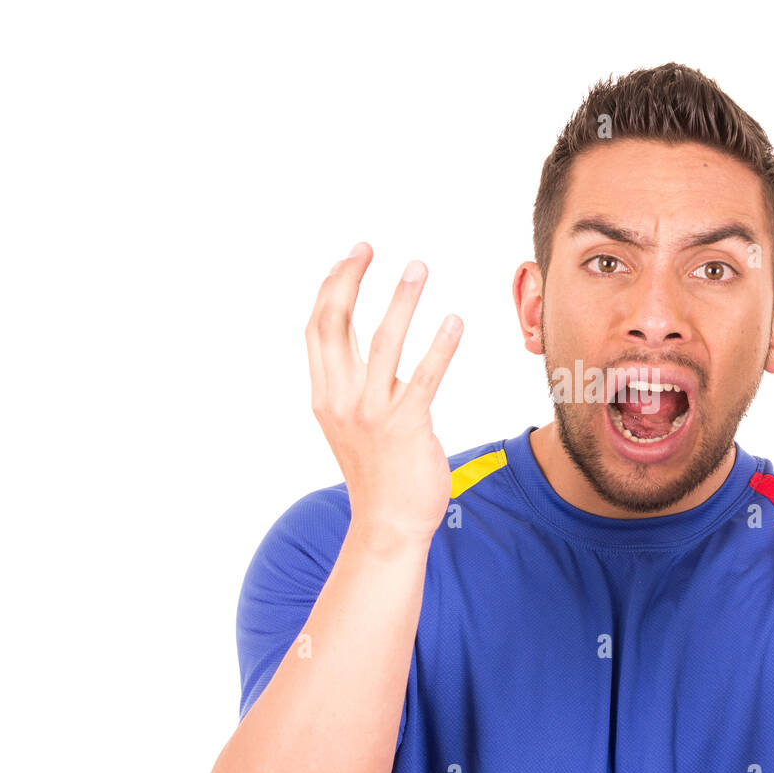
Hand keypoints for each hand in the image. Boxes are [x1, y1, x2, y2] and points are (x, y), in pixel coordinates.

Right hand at [306, 242, 462, 550]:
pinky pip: (424, 377)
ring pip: (382, 342)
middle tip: (369, 247)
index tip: (347, 258)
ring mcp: (372, 413)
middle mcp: (341, 399)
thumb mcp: (350, 424)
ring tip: (418, 267)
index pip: (318, 329)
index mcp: (325, 395)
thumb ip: (352, 385)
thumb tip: (362, 347)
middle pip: (335, 324)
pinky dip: (440, 345)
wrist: (388, 525)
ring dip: (401, 299)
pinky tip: (455, 321)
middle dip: (350, 279)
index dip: (330, 289)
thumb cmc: (378, 472)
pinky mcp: (407, 427)